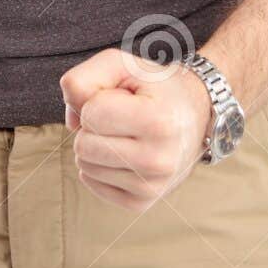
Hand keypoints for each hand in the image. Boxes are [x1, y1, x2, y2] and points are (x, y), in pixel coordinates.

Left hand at [59, 48, 212, 210]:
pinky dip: (99, 165)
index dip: (96, 100)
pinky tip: (123, 152)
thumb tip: (71, 123)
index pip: (92, 114)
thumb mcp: (122, 65)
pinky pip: (92, 183)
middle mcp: (159, 160)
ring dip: (95, 145)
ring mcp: (152, 186)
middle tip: (121, 117)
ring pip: (84, 167)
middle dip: (92, 126)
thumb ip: (83, 80)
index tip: (121, 98)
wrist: (196, 113)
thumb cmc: (154, 86)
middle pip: (83, 145)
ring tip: (125, 133)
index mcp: (158, 121)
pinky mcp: (141, 202)